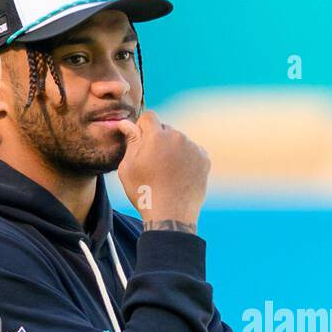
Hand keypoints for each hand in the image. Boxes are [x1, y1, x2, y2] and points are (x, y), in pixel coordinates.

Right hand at [114, 109, 209, 229]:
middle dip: (158, 140)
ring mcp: (193, 148)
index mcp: (156, 136)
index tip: (141, 143)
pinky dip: (187, 159)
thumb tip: (126, 123)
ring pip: (180, 140)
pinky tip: (179, 176)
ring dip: (173, 150)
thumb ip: (130, 141)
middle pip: (165, 129)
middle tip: (154, 164)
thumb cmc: (144, 192)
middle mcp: (178, 137)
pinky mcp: (204, 159)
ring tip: (167, 173)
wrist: (172, 216)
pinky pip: (193, 151)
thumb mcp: (128, 168)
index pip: (149, 116)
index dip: (143, 128)